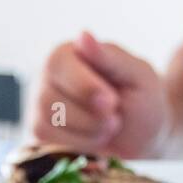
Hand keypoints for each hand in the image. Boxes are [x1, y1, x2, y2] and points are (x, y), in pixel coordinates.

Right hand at [31, 31, 166, 157]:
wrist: (143, 138)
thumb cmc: (142, 100)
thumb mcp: (136, 74)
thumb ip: (109, 57)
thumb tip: (82, 35)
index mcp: (66, 55)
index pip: (59, 66)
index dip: (85, 88)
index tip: (112, 102)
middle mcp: (46, 79)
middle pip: (50, 101)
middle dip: (90, 117)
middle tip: (116, 118)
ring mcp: (39, 108)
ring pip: (47, 125)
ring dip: (87, 133)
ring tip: (109, 127)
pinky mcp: (41, 136)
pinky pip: (49, 145)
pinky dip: (80, 147)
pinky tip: (96, 140)